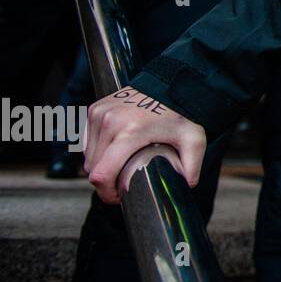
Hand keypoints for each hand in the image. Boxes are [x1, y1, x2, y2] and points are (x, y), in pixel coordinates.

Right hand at [84, 87, 205, 204]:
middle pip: (93, 168)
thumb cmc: (181, 112)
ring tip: (119, 167)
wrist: (171, 84)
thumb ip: (192, 166)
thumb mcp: (194, 140)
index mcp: (131, 132)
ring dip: (99, 165)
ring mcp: (100, 113)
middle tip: (122, 182)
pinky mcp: (95, 108)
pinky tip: (112, 151)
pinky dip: (96, 150)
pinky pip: (86, 140)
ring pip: (88, 155)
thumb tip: (186, 186)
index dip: (106, 192)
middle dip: (105, 181)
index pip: (102, 173)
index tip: (119, 197)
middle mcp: (110, 121)